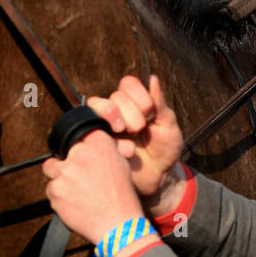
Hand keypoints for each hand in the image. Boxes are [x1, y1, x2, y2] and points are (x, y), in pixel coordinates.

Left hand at [43, 128, 143, 244]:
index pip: (80, 133)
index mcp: (99, 144)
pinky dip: (58, 196)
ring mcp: (65, 172)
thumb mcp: (121, 163)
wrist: (117, 223)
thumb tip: (92, 141)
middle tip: (76, 177)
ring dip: (60, 179)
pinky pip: (50, 190)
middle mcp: (80, 154)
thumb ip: (105, 149)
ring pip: (51, 171)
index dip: (77, 145)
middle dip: (65, 163)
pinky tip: (74, 202)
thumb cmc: (123, 195)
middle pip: (60, 152)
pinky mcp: (55, 191)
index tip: (76, 154)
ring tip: (75, 192)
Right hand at [86, 74, 185, 215]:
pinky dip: (104, 135)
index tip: (150, 112)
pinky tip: (120, 147)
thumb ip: (160, 104)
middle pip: (114, 96)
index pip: (127, 83)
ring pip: (95, 107)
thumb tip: (152, 78)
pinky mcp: (95, 141)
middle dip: (130, 111)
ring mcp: (104, 125)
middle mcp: (117, 111)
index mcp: (135, 102)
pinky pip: (87, 128)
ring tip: (124, 132)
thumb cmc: (164, 149)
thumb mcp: (168, 127)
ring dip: (112, 116)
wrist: (157, 178)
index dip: (137, 94)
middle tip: (140, 128)